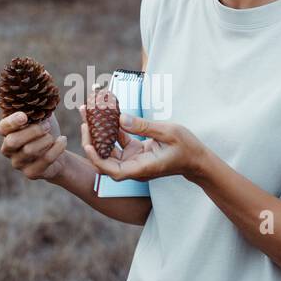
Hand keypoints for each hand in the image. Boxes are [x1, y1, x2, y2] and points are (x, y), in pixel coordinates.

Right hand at [0, 110, 67, 180]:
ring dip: (46, 140)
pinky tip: (63, 140)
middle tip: (47, 126)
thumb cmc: (47, 131)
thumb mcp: (42, 117)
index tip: (24, 116)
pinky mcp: (31, 173)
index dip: (12, 122)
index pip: (2, 128)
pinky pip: (45, 160)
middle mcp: (8, 149)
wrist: (58, 152)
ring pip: (29, 150)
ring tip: (53, 135)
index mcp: (7, 133)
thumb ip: (38, 108)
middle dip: (32, 131)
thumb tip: (41, 97)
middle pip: (13, 141)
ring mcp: (18, 163)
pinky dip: (57, 148)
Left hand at [79, 104, 205, 182]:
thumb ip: (144, 126)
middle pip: (104, 158)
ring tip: (88, 110)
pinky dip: (111, 128)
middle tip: (84, 116)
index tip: (89, 144)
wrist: (196, 159)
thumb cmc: (186, 148)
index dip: (97, 159)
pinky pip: (118, 140)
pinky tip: (106, 112)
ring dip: (98, 131)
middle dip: (91, 138)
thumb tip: (120, 118)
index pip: (113, 170)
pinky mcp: (134, 152)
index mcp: (141, 168)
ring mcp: (132, 159)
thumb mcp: (168, 132)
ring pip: (108, 148)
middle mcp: (133, 166)